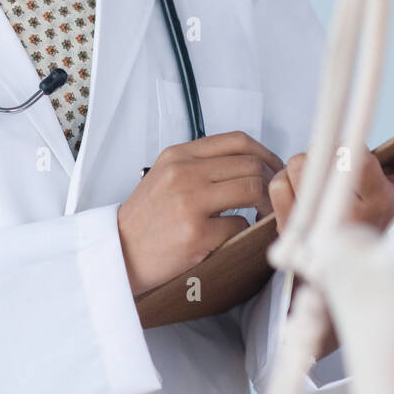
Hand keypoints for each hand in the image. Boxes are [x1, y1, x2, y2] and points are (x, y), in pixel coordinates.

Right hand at [117, 131, 282, 297]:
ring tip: (262, 215)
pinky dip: (243, 231)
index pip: (237, 141)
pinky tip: (234, 237)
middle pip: (250, 165)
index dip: (265, 153)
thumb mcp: (165, 175)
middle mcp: (184, 173)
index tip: (274, 168)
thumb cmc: (147, 218)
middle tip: (273, 198)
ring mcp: (189, 203)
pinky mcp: (196, 235)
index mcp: (178, 155)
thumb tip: (248, 164)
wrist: (120, 252)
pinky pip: (239, 225)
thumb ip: (200, 164)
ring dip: (264, 205)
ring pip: (251, 189)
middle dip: (270, 182)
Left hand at [268, 130, 393, 359]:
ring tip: (316, 181)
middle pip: (318, 158)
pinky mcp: (291, 234)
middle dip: (322, 154)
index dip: (346, 146)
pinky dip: (285, 182)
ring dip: (302, 166)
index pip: (354, 156)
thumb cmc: (377, 223)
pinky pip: (278, 186)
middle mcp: (348, 217)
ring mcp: (316, 227)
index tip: (348, 150)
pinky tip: (300, 194)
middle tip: (330, 165)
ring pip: (295, 167)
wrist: (353, 276)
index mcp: (379, 201)